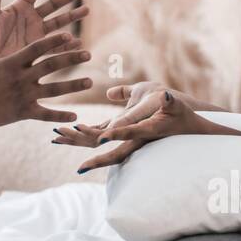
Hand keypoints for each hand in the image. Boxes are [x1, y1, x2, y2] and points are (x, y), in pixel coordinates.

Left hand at [0, 0, 87, 59]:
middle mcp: (30, 18)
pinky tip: (79, 43)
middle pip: (53, 4)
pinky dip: (68, 44)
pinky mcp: (39, 48)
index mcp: (19, 7)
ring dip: (73, 16)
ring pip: (59, 22)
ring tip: (87, 10)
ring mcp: (36, 33)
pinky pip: (56, 45)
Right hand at [0, 23, 92, 130]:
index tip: (69, 35)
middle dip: (70, 59)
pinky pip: (45, 114)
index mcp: (12, 63)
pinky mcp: (23, 113)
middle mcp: (20, 78)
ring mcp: (23, 96)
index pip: (37, 48)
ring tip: (90, 81)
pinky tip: (75, 115)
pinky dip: (60, 115)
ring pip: (53, 89)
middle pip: (51, 65)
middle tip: (88, 54)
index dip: (53, 41)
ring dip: (73, 85)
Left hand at [53, 87, 198, 172]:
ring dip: (76, 139)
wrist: (185, 125)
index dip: (107, 138)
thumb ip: (169, 101)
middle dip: (80, 141)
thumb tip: (166, 95)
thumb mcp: (175, 103)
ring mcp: (123, 137)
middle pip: (99, 145)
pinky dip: (83, 133)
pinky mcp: (119, 132)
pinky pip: (97, 135)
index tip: (91, 136)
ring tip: (55, 134)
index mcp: (142, 133)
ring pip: (96, 142)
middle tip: (57, 134)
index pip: (123, 138)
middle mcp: (129, 140)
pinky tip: (70, 129)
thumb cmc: (181, 112)